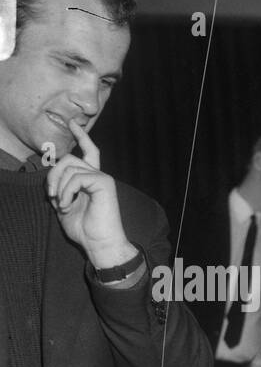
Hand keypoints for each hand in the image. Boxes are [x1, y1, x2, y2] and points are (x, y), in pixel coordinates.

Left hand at [46, 121, 133, 268]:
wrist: (100, 244)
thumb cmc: (85, 229)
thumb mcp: (64, 204)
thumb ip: (60, 187)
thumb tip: (51, 177)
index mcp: (91, 180)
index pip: (88, 151)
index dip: (81, 136)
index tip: (72, 123)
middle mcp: (99, 176)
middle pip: (68, 159)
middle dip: (52, 175)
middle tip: (50, 195)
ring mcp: (103, 178)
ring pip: (69, 167)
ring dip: (58, 186)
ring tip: (60, 204)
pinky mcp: (104, 183)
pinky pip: (76, 178)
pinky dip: (65, 192)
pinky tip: (66, 205)